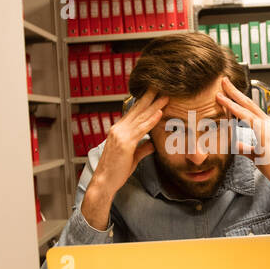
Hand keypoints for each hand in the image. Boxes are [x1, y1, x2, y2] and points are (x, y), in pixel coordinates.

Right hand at [82, 89, 167, 228]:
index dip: (145, 103)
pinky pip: (141, 129)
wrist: (103, 183)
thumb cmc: (115, 173)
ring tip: (166, 95)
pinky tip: (159, 112)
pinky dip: (151, 120)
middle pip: (137, 110)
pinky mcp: (125, 143)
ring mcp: (121, 135)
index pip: (134, 113)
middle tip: (161, 85)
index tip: (155, 93)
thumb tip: (152, 144)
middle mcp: (118, 129)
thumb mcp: (132, 158)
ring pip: (141, 117)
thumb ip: (142, 149)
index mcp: (118, 131)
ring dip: (155, 105)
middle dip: (150, 98)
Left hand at [216, 75, 269, 218]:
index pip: (250, 109)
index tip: (227, 92)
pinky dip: (236, 110)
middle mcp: (268, 123)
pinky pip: (247, 118)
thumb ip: (244, 148)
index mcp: (266, 126)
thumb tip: (235, 145)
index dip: (238, 100)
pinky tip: (227, 105)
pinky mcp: (265, 132)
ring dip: (232, 99)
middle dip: (235, 91)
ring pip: (247, 108)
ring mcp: (267, 126)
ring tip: (221, 91)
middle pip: (249, 103)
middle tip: (224, 81)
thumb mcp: (255, 154)